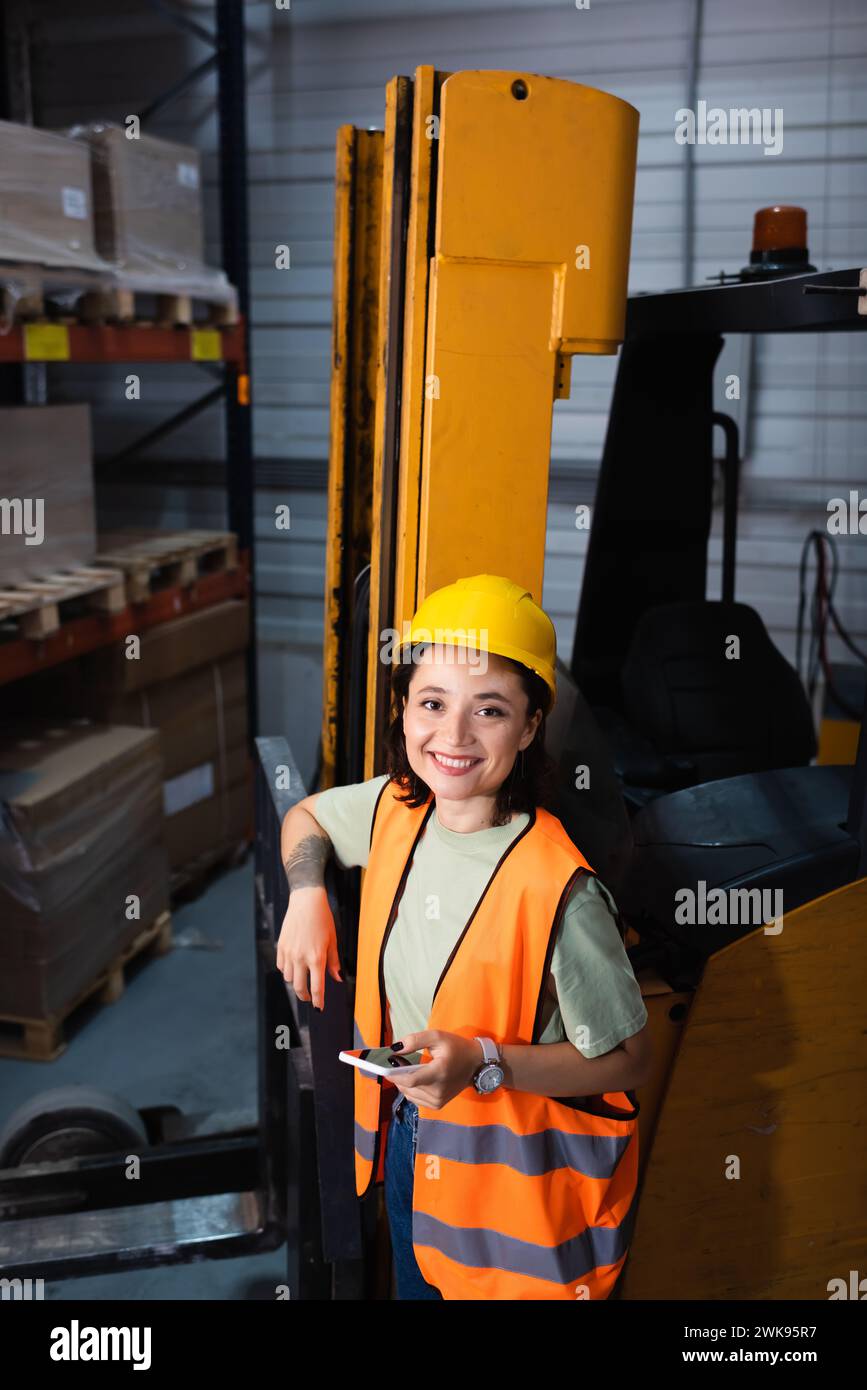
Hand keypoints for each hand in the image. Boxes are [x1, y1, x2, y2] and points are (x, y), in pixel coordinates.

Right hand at [276, 887, 341, 1009]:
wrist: (306, 901)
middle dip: (305, 996)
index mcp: (316, 958)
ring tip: (302, 978)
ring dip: (295, 982)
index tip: (319, 1008)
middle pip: (299, 987)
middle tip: (309, 997)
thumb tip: (337, 979)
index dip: (318, 1001)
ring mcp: (289, 952)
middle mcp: (301, 958)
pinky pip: (281, 966)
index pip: (317, 987)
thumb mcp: (333, 940)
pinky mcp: (280, 946)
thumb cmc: (323, 920)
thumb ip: (334, 962)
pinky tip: (293, 966)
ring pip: (288, 978)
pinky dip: (287, 970)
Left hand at [388, 1030, 482, 1109]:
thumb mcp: (437, 1036)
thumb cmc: (457, 1048)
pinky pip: (415, 1098)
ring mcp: (438, 1101)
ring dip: (402, 1082)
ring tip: (403, 1068)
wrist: (476, 1064)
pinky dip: (410, 1088)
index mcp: (439, 1073)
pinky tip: (412, 1077)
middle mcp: (438, 1091)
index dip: (394, 1075)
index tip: (385, 1066)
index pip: (410, 1080)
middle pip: (407, 1087)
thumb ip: (414, 1040)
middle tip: (395, 1062)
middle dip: (397, 1075)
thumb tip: (395, 1049)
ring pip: (408, 1094)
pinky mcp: (437, 1105)